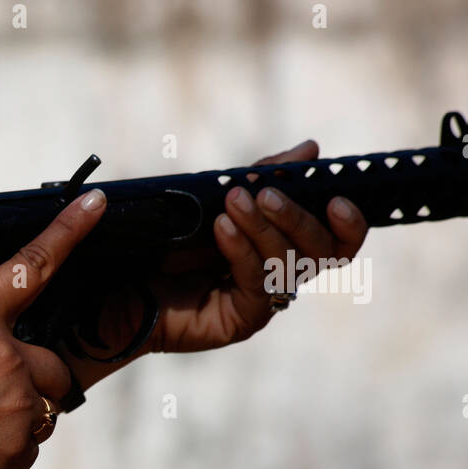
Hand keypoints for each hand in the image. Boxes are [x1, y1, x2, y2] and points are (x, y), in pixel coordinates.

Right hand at [0, 191, 107, 468]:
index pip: (30, 267)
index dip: (68, 231)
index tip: (95, 204)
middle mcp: (5, 355)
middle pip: (51, 365)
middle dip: (31, 381)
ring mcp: (19, 401)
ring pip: (42, 407)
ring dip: (16, 417)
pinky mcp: (22, 442)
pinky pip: (30, 443)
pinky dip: (7, 448)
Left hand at [67, 141, 369, 389]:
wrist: (118, 282)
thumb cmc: (165, 239)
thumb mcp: (216, 198)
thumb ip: (264, 176)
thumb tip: (311, 149)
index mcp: (284, 243)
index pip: (337, 239)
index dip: (349, 222)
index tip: (338, 196)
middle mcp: (281, 274)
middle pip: (323, 252)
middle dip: (297, 217)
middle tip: (264, 193)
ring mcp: (262, 299)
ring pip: (290, 265)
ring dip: (265, 228)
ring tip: (232, 203)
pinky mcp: (240, 319)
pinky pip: (255, 283)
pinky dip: (240, 250)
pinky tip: (220, 229)